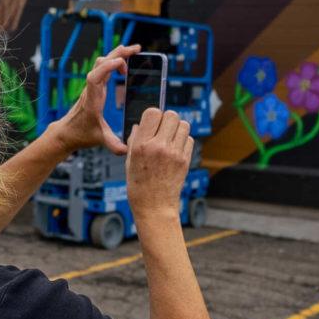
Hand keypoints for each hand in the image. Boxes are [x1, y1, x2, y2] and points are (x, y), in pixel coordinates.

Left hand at [52, 44, 135, 155]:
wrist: (66, 132)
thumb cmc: (81, 134)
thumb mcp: (99, 140)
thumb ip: (113, 144)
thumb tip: (127, 150)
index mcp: (92, 99)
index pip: (96, 77)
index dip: (107, 67)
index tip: (121, 62)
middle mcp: (91, 89)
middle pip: (101, 63)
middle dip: (118, 53)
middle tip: (137, 49)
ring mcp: (93, 87)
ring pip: (102, 63)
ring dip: (117, 55)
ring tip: (134, 53)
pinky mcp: (95, 87)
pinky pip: (104, 68)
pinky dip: (115, 62)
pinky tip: (125, 64)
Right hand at [124, 107, 194, 221]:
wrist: (154, 206)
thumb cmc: (139, 186)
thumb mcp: (129, 161)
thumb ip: (135, 139)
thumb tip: (141, 124)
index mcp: (142, 145)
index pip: (153, 112)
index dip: (153, 115)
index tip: (151, 123)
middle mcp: (160, 146)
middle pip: (171, 115)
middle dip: (166, 119)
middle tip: (162, 130)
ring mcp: (175, 153)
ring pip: (184, 124)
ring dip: (177, 128)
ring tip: (170, 139)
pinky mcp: (185, 160)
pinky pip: (189, 139)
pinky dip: (183, 140)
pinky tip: (175, 149)